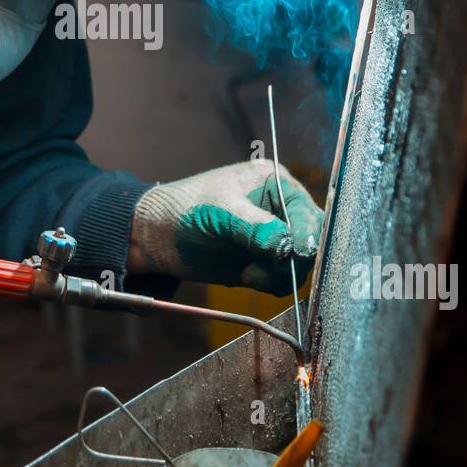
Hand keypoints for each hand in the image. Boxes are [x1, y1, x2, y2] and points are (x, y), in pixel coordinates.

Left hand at [130, 159, 322, 294]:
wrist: (156, 236)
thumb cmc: (184, 209)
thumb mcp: (218, 212)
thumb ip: (253, 227)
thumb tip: (286, 245)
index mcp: (276, 183)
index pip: (308, 212)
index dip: (306, 235)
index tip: (294, 253)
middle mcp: (282, 209)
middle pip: (311, 240)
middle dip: (291, 260)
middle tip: (260, 270)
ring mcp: (274, 237)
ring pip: (299, 264)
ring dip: (279, 275)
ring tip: (248, 274)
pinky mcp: (263, 261)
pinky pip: (283, 279)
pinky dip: (271, 283)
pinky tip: (246, 277)